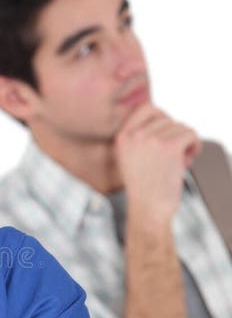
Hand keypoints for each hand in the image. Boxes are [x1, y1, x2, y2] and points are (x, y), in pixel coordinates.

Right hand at [115, 104, 200, 226]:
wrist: (148, 210)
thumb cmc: (143, 188)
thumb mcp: (130, 159)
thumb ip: (140, 137)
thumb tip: (167, 120)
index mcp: (122, 137)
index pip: (146, 107)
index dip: (161, 116)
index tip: (166, 132)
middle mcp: (135, 135)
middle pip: (166, 117)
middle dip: (173, 132)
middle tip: (174, 151)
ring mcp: (152, 139)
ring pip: (180, 126)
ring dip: (184, 141)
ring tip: (181, 160)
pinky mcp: (169, 147)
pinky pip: (190, 133)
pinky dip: (195, 144)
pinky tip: (190, 157)